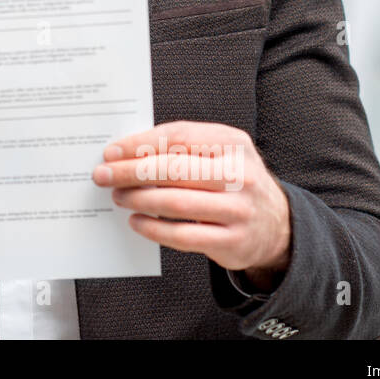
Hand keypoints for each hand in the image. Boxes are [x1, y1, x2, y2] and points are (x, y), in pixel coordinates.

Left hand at [91, 121, 290, 279]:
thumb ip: (182, 147)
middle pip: (174, 169)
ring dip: (138, 199)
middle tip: (104, 175)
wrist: (275, 223)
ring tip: (118, 196)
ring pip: (176, 203)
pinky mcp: (233, 241)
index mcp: (233, 143)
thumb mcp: (219, 152)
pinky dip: (153, 228)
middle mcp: (240, 174)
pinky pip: (183, 236)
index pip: (178, 137)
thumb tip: (127, 151)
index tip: (112, 152)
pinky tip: (136, 221)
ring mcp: (239, 210)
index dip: (140, 144)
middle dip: (131, 172)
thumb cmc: (232, 180)